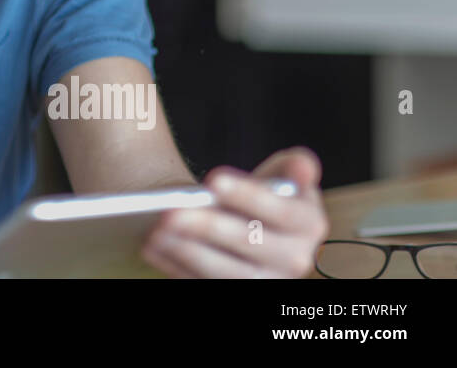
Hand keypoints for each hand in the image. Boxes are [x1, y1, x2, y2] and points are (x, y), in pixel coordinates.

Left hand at [141, 146, 329, 277]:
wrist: (241, 223)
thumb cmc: (259, 195)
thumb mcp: (279, 175)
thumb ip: (293, 167)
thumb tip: (302, 167)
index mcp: (309, 225)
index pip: (283, 211)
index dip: (248, 196)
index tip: (213, 180)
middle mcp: (294, 260)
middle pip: (249, 244)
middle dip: (208, 227)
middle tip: (171, 211)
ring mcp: (264, 282)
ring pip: (225, 273)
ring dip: (187, 251)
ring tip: (156, 228)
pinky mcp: (236, 293)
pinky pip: (203, 284)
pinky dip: (174, 266)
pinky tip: (150, 246)